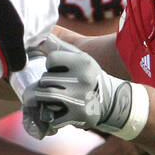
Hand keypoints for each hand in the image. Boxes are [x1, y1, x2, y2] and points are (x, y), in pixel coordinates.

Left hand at [22, 39, 143, 139]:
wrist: (113, 102)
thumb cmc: (90, 77)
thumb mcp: (81, 58)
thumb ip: (61, 46)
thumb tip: (41, 36)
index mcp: (83, 61)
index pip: (51, 59)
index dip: (51, 65)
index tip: (57, 70)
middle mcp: (83, 78)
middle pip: (45, 78)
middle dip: (45, 83)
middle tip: (54, 86)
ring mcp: (80, 97)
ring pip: (44, 94)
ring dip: (43, 98)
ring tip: (48, 99)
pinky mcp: (78, 115)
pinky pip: (52, 116)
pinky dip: (51, 117)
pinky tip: (58, 113)